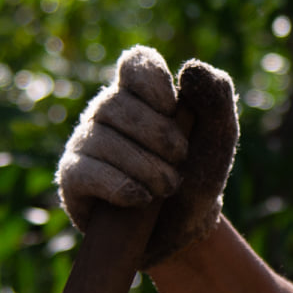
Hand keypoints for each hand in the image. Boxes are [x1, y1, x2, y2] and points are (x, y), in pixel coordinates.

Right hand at [56, 44, 238, 266]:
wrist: (184, 229)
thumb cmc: (199, 176)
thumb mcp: (219, 137)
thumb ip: (216, 97)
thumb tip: (190, 69)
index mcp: (142, 93)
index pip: (136, 63)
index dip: (151, 80)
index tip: (171, 107)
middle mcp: (108, 111)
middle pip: (119, 104)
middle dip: (159, 136)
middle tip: (180, 161)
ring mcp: (86, 142)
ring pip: (104, 140)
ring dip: (146, 168)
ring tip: (167, 188)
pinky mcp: (72, 178)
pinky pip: (86, 173)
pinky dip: (120, 186)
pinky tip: (141, 199)